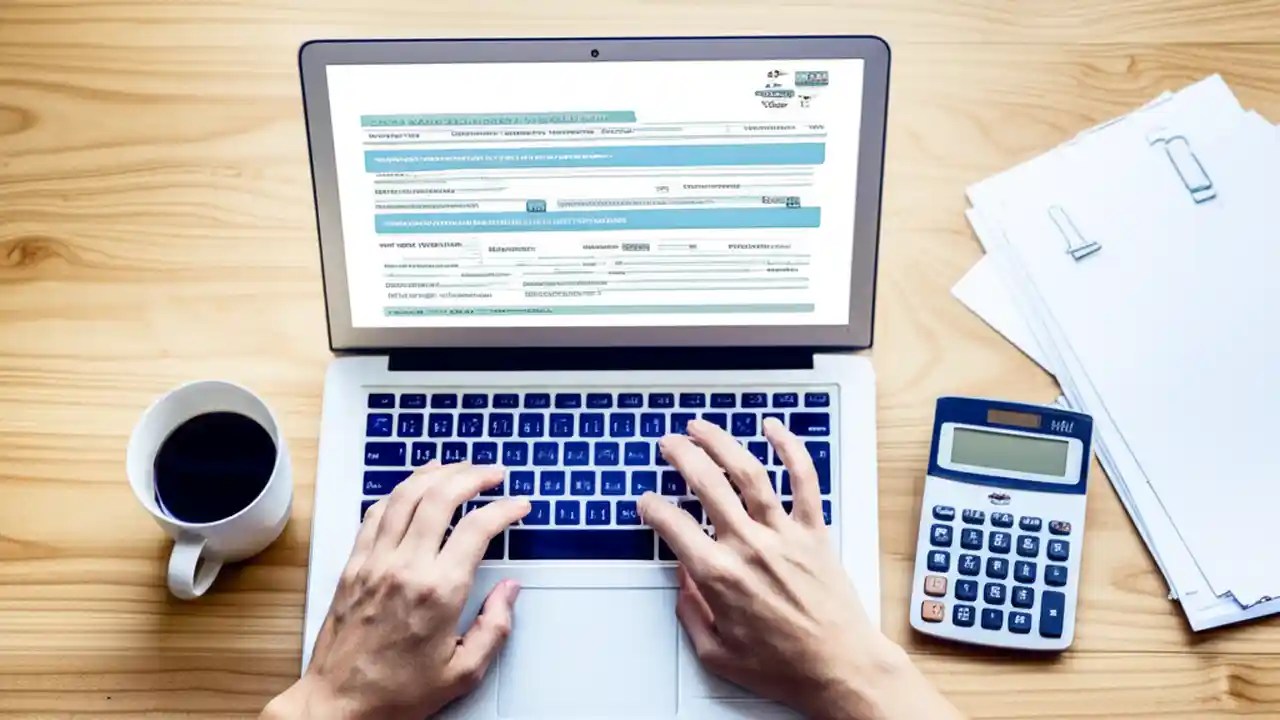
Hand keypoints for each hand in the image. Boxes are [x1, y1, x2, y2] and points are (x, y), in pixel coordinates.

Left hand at [262, 461, 529, 719]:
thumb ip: (495, 628)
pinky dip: (396, 493)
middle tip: (493, 474)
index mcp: (438, 592)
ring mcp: (374, 563)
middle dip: (472, 476)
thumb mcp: (463, 672)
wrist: (338, 705)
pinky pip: (374, 514)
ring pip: (404, 496)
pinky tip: (411, 489)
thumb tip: (509, 592)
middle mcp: (405, 568)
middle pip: (440, 497)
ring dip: (434, 473)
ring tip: (456, 466)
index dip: (504, 509)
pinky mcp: (352, 566)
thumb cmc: (396, 693)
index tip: (518, 506)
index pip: (477, 529)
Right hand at [640, 419, 962, 719]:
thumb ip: (690, 612)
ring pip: (748, 473)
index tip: (648, 504)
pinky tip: (774, 429)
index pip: (673, 526)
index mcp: (719, 576)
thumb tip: (682, 581)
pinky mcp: (815, 532)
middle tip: (669, 445)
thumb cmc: (785, 666)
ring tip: (702, 428)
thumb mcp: (716, 653)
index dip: (652, 508)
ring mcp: (784, 535)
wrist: (839, 668)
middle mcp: (749, 547)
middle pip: (706, 484)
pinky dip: (790, 449)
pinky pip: (804, 480)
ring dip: (720, 442)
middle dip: (680, 456)